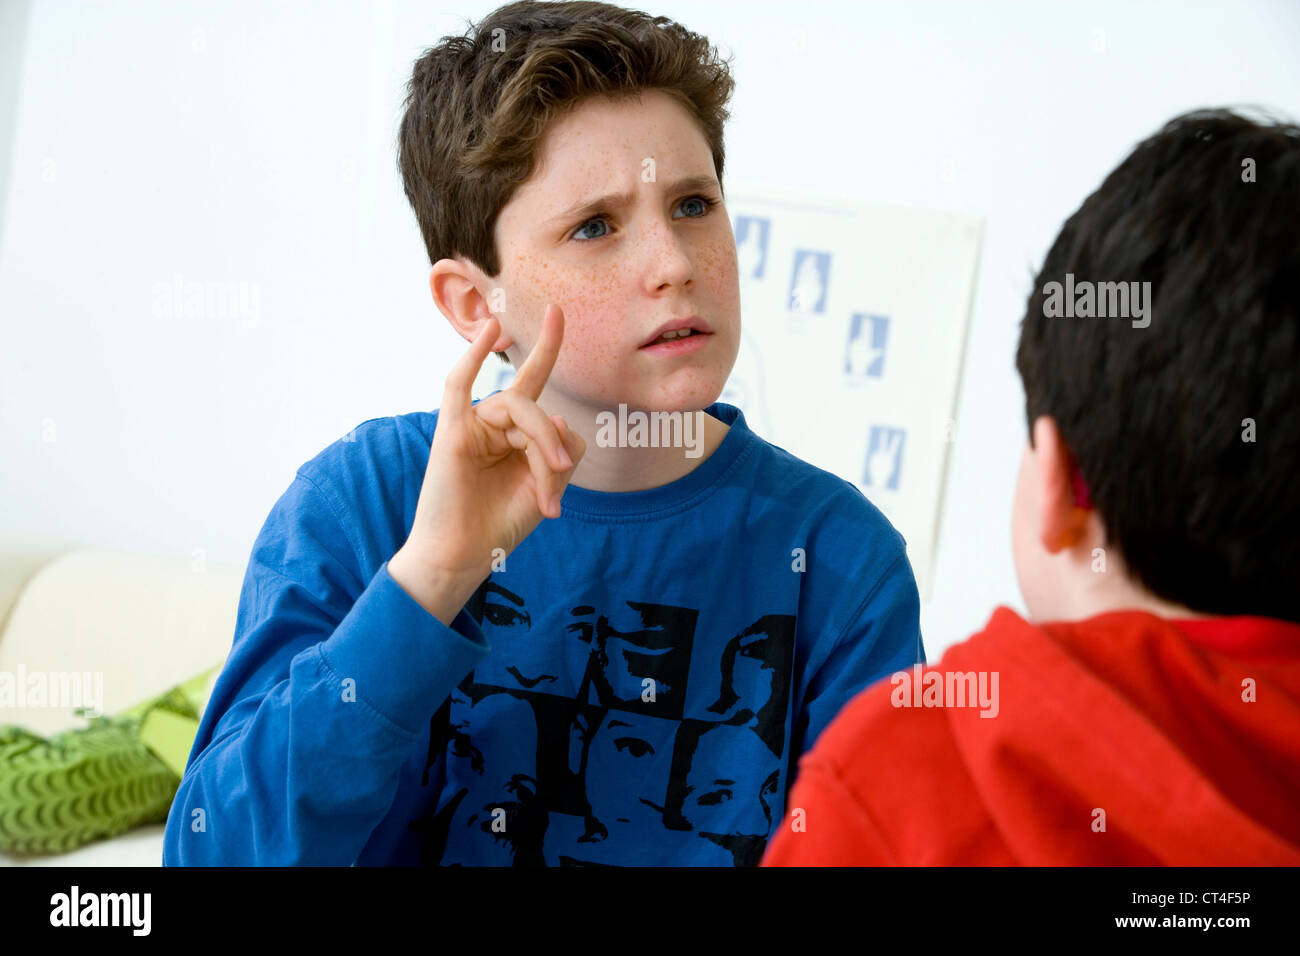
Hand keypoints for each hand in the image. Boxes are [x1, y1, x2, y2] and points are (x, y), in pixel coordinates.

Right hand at [389, 304, 585, 620]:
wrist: (463, 557)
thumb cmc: (500, 525)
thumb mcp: (547, 488)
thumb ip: (561, 449)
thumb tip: (558, 418)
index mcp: (515, 435)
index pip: (535, 384)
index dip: (548, 348)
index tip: (558, 312)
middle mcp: (494, 423)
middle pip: (538, 411)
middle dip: (553, 441)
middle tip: (557, 480)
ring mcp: (472, 425)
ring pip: (521, 411)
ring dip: (541, 445)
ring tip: (544, 488)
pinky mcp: (451, 432)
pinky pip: (459, 386)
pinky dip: (472, 356)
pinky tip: (490, 330)